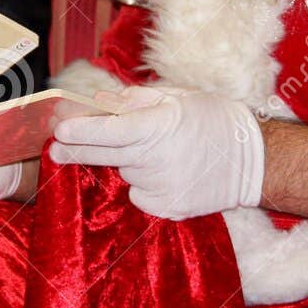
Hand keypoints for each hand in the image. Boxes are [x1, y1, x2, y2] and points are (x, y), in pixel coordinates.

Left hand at [49, 85, 264, 219]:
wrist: (251, 160)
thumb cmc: (212, 120)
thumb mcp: (177, 98)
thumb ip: (136, 100)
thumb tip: (101, 101)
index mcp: (161, 125)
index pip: (111, 130)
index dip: (82, 130)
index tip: (59, 130)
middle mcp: (158, 158)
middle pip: (106, 156)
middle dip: (76, 151)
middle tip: (56, 150)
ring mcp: (163, 187)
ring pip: (127, 174)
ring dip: (130, 163)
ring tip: (161, 153)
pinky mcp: (169, 209)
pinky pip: (141, 195)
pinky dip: (145, 184)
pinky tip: (168, 173)